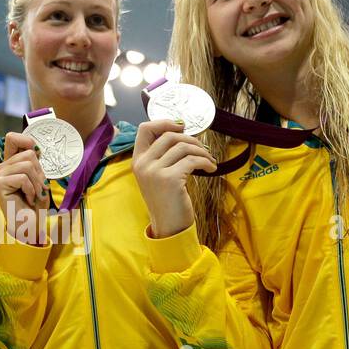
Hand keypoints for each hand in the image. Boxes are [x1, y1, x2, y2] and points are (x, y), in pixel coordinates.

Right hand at [0, 131, 48, 244]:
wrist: (30, 225)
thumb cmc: (35, 204)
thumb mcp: (39, 179)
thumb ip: (35, 163)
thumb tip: (35, 149)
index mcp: (11, 164)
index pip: (12, 138)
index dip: (27, 140)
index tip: (37, 155)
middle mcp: (1, 167)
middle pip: (28, 153)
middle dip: (40, 172)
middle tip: (38, 188)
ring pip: (26, 165)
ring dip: (36, 183)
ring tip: (33, 195)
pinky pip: (23, 178)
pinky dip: (31, 190)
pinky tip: (27, 199)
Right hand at [131, 118, 215, 237]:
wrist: (169, 226)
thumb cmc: (167, 200)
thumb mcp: (157, 174)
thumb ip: (162, 155)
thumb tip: (181, 130)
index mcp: (137, 160)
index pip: (144, 129)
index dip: (164, 122)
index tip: (182, 128)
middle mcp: (143, 164)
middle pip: (170, 136)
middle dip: (191, 139)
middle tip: (202, 149)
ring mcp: (154, 172)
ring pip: (183, 146)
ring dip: (201, 151)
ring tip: (209, 160)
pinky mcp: (170, 179)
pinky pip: (192, 160)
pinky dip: (206, 162)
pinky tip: (211, 169)